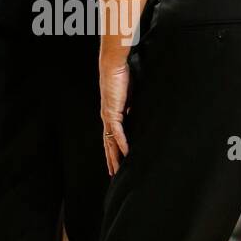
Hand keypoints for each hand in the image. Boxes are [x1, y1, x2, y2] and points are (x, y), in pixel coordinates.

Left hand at [100, 59, 129, 175]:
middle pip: (108, 144)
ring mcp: (108, 116)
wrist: (113, 66)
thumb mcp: (128, 95)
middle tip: (113, 174)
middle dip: (111, 160)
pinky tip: (126, 154)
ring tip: (117, 170)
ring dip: (114, 157)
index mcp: (110, 114)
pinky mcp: (113, 112)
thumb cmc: (120, 76)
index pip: (111, 137)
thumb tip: (133, 114)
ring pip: (111, 142)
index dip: (113, 150)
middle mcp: (107, 117)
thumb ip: (130, 107)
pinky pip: (118, 132)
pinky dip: (122, 143)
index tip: (116, 161)